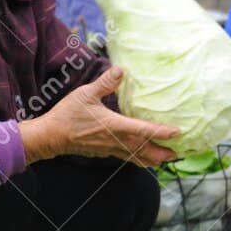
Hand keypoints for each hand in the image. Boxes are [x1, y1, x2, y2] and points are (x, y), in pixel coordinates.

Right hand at [19, 68, 179, 166]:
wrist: (51, 136)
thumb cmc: (68, 115)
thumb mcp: (85, 94)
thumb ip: (105, 83)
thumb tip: (121, 70)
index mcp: (114, 125)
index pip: (143, 130)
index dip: (161, 132)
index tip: (177, 132)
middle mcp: (115, 140)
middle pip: (144, 150)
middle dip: (162, 153)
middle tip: (179, 154)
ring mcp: (109, 149)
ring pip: (135, 157)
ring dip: (152, 159)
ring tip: (166, 160)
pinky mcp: (103, 152)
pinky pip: (125, 158)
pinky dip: (138, 159)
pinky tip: (142, 158)